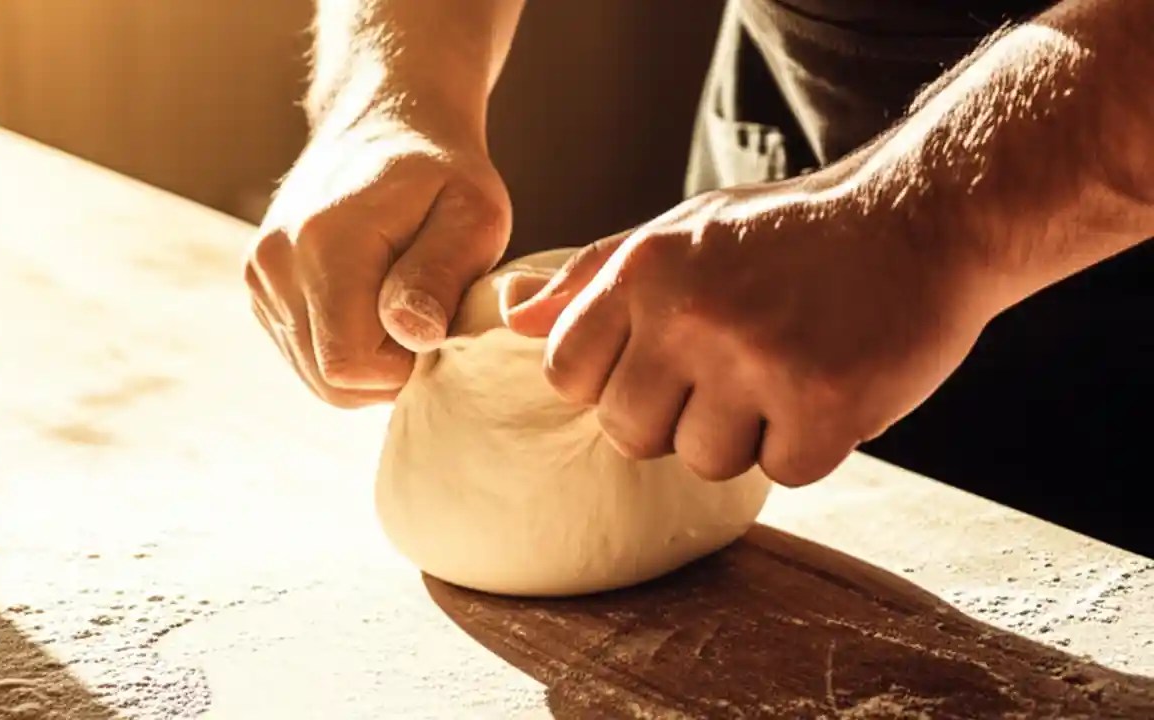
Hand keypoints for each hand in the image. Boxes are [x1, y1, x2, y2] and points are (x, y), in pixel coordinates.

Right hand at [244, 111, 510, 407]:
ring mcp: (260, 277)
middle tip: (427, 320)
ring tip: (402, 308)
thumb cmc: (442, 173)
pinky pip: (304, 355)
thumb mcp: (472, 214)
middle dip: (387, 370)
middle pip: (329, 380)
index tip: (439, 327)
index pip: (350, 364)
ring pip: (315, 375)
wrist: (383, 124)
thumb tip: (413, 335)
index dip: (403, 367)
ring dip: (368, 362)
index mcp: (325, 244)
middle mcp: (276, 263)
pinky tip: (374, 307)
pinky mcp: (259, 288)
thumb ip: (441, 274)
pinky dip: (344, 348)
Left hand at [505, 175, 992, 485]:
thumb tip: (511, 316)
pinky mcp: (825, 401)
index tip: (660, 367)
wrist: (922, 215)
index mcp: (644, 269)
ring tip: (787, 371)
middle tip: (734, 371)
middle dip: (676, 418)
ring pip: (703, 461)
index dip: (609, 385)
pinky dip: (810, 445)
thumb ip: (593, 277)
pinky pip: (784, 472)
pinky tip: (832, 387)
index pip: (567, 374)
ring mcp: (756, 359)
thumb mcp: (682, 232)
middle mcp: (688, 313)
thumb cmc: (791, 234)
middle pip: (628, 434)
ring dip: (746, 435)